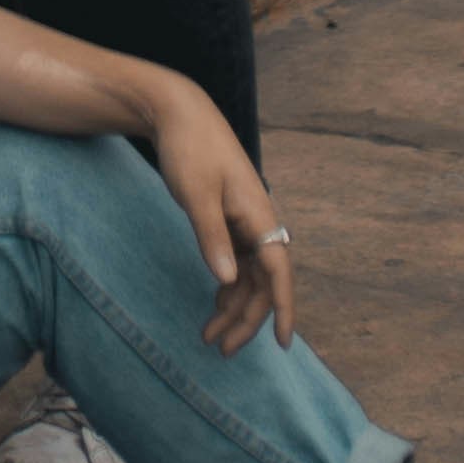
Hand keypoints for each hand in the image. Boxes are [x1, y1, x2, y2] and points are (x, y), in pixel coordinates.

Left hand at [146, 79, 296, 357]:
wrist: (179, 111)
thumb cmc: (189, 148)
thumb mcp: (196, 195)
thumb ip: (212, 238)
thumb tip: (227, 280)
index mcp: (258, 215)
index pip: (278, 272)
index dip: (284, 309)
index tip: (284, 343)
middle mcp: (258, 221)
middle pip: (262, 282)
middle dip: (246, 320)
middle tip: (220, 351)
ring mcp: (245, 220)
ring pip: (248, 276)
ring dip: (234, 307)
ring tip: (210, 337)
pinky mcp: (230, 217)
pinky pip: (237, 262)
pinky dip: (227, 286)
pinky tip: (214, 304)